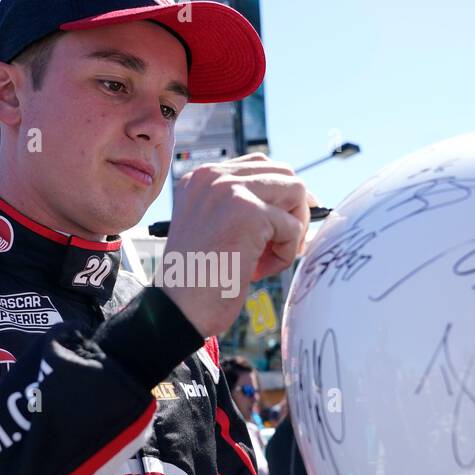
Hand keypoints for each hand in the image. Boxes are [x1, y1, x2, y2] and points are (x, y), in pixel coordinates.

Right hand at [162, 155, 314, 337]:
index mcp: (200, 177)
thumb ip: (241, 205)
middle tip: (281, 244)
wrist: (177, 308)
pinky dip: (284, 255)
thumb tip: (297, 197)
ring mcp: (232, 191)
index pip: (259, 165)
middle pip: (283, 173)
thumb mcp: (213, 226)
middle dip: (292, 209)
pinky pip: (293, 227)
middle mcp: (213, 176)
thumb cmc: (197, 277)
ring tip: (267, 257)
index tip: (282, 223)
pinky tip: (258, 271)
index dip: (279, 195)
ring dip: (292, 229)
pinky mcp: (251, 213)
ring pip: (295, 192)